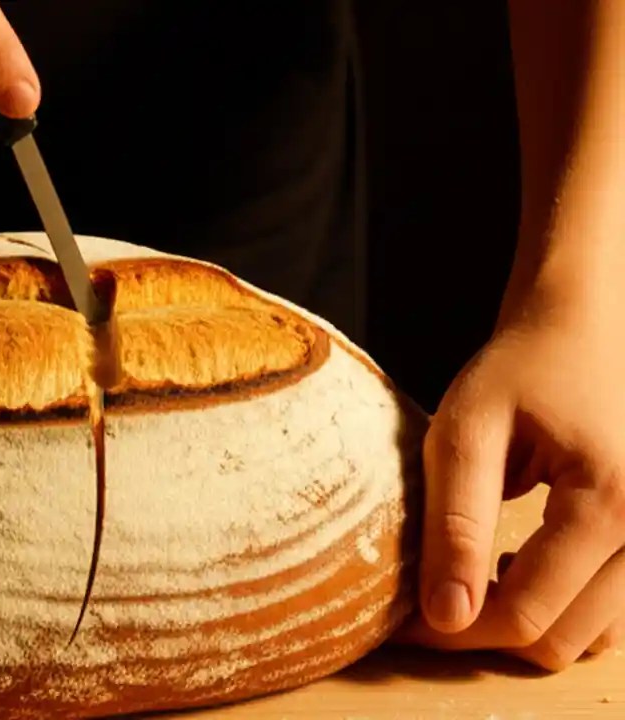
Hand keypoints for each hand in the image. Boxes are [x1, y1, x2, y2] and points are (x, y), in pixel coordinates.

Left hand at [395, 285, 624, 669]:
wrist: (583, 329)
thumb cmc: (522, 369)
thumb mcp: (466, 432)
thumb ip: (456, 525)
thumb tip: (446, 618)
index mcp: (610, 505)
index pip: (524, 615)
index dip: (451, 629)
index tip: (400, 618)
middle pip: (559, 640)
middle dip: (485, 632)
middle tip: (429, 595)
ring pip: (588, 637)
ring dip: (527, 622)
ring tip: (480, 567)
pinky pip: (609, 614)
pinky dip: (561, 607)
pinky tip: (522, 562)